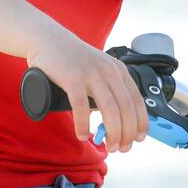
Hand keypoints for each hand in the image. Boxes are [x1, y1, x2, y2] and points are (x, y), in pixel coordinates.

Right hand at [26, 34, 147, 153]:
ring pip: (109, 109)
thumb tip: (117, 119)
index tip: (138, 139)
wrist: (48, 39)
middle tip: (121, 148)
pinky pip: (81, 106)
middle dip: (127, 133)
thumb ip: (109, 88)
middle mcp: (108, 71)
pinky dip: (83, 124)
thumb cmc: (73, 59)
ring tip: (108, 147)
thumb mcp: (99, 68)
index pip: (137, 100)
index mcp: (118, 70)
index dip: (140, 123)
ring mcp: (90, 73)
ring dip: (112, 133)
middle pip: (125, 108)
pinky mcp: (71, 77)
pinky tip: (82, 135)